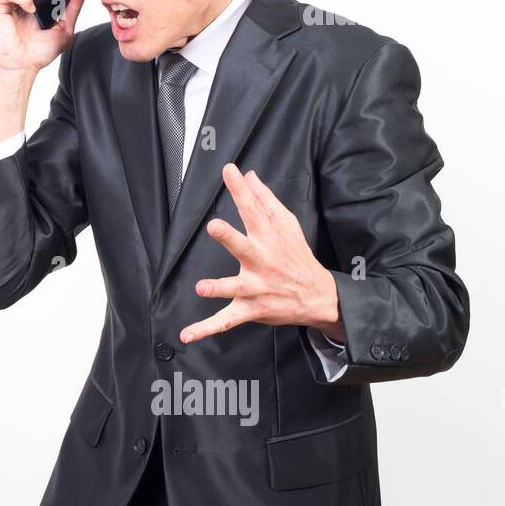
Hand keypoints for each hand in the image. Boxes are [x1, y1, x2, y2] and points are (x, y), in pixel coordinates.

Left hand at [179, 164, 345, 343]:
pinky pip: (226, 322)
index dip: (241, 190)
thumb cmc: (297, 257)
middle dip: (229, 238)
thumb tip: (248, 174)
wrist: (318, 297)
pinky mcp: (251, 309)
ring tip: (203, 287)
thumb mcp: (287, 225)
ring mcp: (256, 288)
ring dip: (219, 287)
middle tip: (214, 227)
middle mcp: (261, 262)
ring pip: (235, 288)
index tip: (229, 171)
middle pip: (244, 247)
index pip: (254, 210)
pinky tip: (186, 334)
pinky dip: (206, 329)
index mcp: (268, 238)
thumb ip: (265, 200)